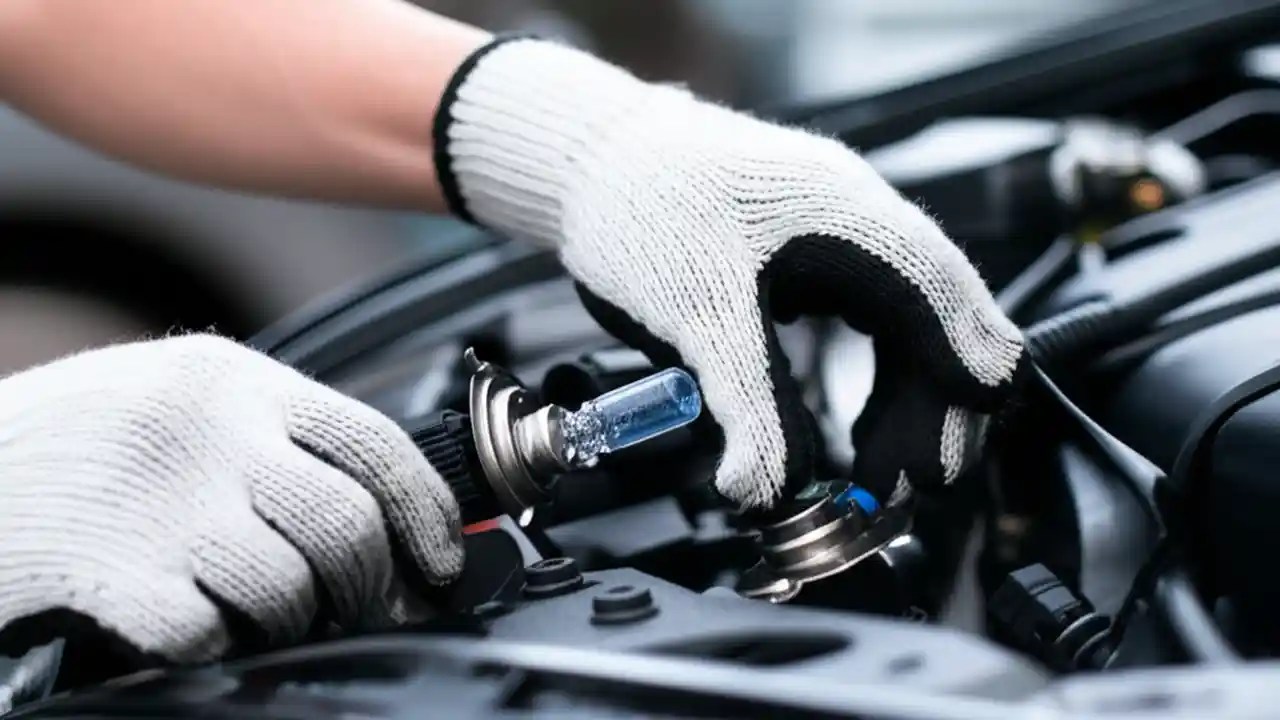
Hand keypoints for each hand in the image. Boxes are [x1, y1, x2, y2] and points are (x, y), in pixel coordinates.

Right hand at [0, 334, 460, 663]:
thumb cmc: (72, 446)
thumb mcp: (177, 404)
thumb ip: (270, 437)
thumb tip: (380, 512)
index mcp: (234, 379)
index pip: (376, 442)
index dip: (429, 514)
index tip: (441, 563)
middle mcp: (207, 427)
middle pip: (348, 524)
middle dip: (372, 588)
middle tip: (362, 611)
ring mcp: (159, 498)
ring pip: (292, 587)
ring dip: (295, 623)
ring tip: (268, 619)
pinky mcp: (110, 568)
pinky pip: (210, 633)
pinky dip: (215, 646)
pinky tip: (192, 628)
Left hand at [434, 39, 1026, 508]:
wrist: (589, 159)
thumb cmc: (638, 205)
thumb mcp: (697, 315)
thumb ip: (747, 404)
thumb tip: (769, 490)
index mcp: (846, 215)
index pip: (938, 294)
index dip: (961, 375)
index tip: (955, 452)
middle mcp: (857, 222)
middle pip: (931, 323)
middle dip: (929, 411)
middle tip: (904, 489)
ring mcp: (837, 238)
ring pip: (902, 331)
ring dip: (899, 406)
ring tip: (874, 476)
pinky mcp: (809, 257)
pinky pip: (866, 325)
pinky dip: (864, 382)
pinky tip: (848, 427)